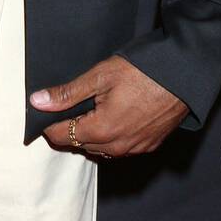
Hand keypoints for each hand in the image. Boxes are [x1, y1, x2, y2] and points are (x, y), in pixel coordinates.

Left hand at [29, 54, 188, 155]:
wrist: (183, 75)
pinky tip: (113, 116)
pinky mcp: (149, 145)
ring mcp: (135, 148)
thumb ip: (67, 93)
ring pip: (101, 149)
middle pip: (80, 144)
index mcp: (102, 130)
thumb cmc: (143, 71)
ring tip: (91, 109)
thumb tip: (37, 102)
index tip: (46, 110)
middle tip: (70, 104)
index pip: (62, 137)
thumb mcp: (100, 75)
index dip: (50, 124)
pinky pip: (120, 148)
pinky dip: (111, 137)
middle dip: (70, 128)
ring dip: (91, 134)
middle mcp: (118, 147)